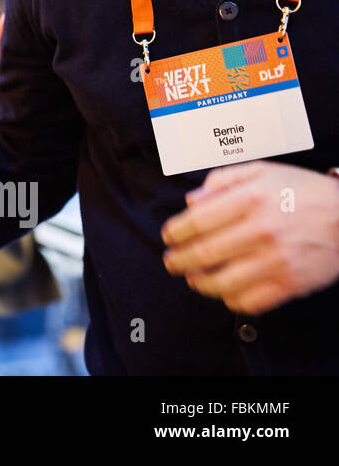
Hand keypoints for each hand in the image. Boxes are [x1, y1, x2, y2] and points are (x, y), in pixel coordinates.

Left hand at [161, 161, 338, 314]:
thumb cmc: (304, 191)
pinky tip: (226, 292)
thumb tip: (191, 201)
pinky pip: (250, 301)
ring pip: (222, 282)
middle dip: (178, 261)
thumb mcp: (263, 171)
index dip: (175, 232)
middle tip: (171, 262)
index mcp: (250, 200)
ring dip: (200, 284)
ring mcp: (275, 261)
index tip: (169, 237)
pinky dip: (231, 300)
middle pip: (203, 254)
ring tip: (193, 279)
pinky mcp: (290, 284)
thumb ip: (223, 180)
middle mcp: (260, 231)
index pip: (197, 222)